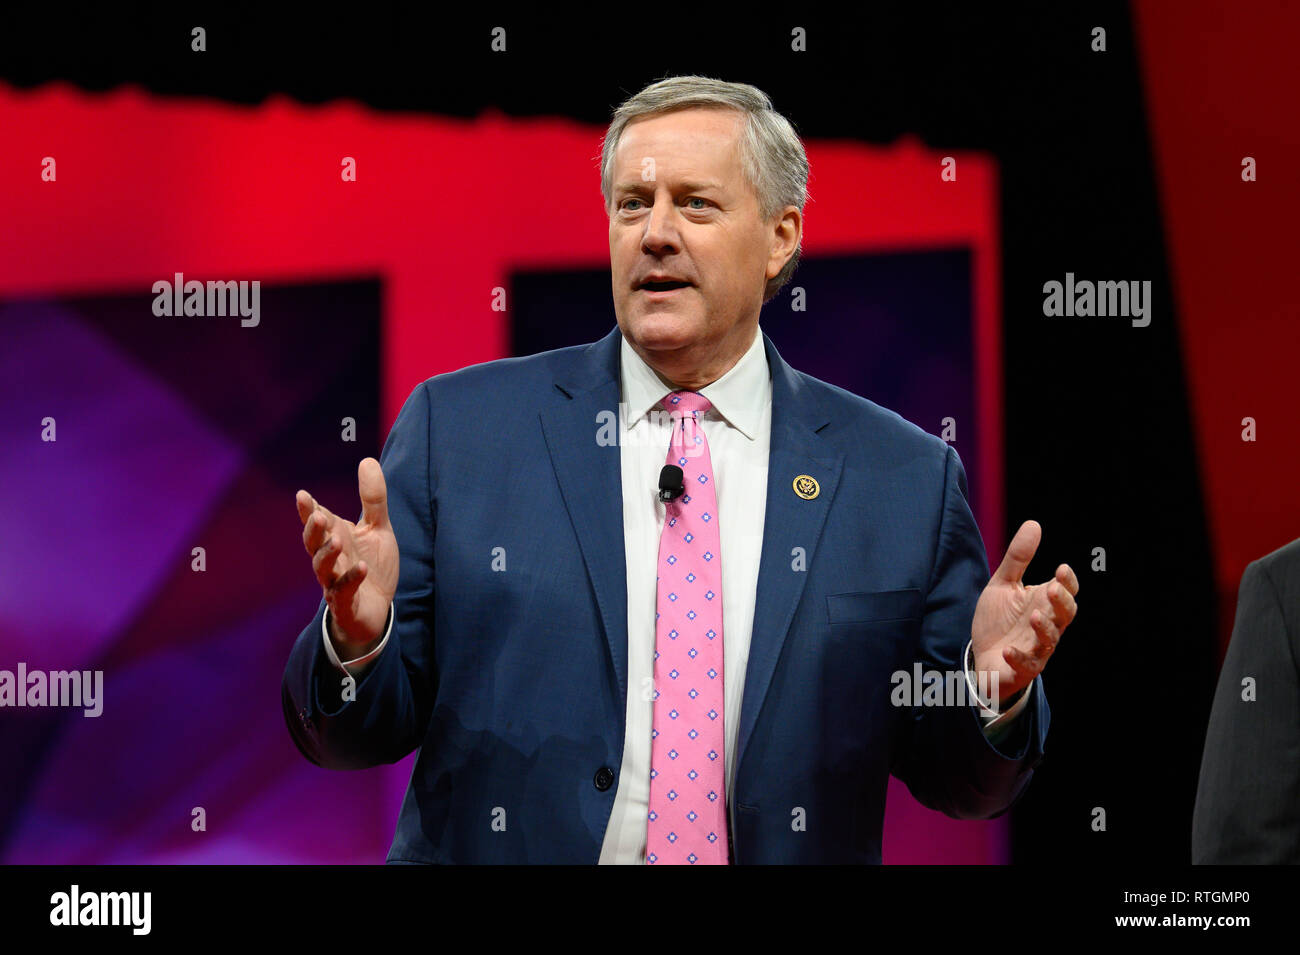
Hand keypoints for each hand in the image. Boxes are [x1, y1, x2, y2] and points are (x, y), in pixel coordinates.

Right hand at [296, 457, 398, 650]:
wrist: (377, 609)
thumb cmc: (372, 565)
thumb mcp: (378, 528)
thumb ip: (373, 498)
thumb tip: (368, 460)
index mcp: (334, 537)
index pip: (317, 521)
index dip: (308, 509)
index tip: (302, 495)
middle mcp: (330, 559)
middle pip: (313, 543)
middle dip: (313, 529)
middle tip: (318, 514)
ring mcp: (334, 582)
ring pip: (322, 568)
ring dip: (328, 553)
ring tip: (337, 539)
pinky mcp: (346, 603)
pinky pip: (343, 592)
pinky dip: (351, 579)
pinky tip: (362, 568)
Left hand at [970, 520, 1078, 703]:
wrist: (981, 656)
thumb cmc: (999, 620)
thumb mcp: (1003, 585)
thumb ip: (1018, 558)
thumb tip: (1034, 524)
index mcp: (1044, 605)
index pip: (1065, 593)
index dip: (1067, 582)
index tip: (1061, 568)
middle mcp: (1046, 627)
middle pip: (1064, 616)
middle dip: (1060, 604)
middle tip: (1052, 589)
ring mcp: (1035, 649)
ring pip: (1049, 642)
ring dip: (1044, 630)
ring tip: (1035, 615)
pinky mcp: (1021, 669)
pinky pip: (1025, 666)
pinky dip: (1018, 659)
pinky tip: (1009, 650)